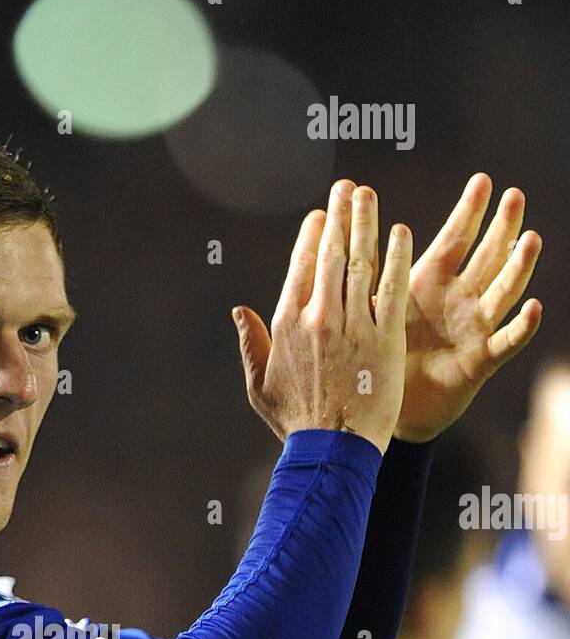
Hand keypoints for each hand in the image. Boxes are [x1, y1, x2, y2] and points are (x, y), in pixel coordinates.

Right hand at [234, 180, 410, 454]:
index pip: (300, 267)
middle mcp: (318, 316)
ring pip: (361, 261)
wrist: (332, 450)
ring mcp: (353, 324)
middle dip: (340, 215)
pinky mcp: (384, 337)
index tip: (321, 216)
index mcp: (287, 324)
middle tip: (347, 188)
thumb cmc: (295, 424)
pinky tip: (400, 232)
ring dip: (366, 223)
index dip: (312, 236)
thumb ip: (250, 345)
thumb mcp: (260, 388)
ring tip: (369, 196)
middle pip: (331, 254)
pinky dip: (396, 256)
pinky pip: (391, 287)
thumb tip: (239, 311)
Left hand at [392, 173, 541, 442]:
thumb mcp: (372, 309)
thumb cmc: (377, 356)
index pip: (455, 238)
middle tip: (514, 195)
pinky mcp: (481, 360)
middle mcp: (459, 300)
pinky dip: (521, 327)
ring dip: (517, 267)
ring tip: (530, 239)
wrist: (387, 409)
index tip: (484, 180)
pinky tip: (533, 308)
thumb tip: (339, 237)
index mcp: (431, 283)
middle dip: (502, 226)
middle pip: (488, 255)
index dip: (469, 211)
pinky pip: (505, 342)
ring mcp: (474, 328)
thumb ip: (367, 276)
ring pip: (503, 291)